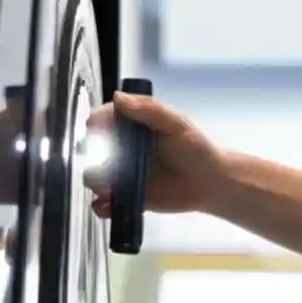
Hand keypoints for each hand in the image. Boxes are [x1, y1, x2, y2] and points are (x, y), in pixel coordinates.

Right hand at [83, 92, 229, 216]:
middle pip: (92, 149)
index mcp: (132, 126)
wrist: (211, 184)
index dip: (95, 124)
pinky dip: (101, 205)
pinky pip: (104, 202)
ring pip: (94, 176)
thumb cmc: (196, 149)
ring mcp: (122, 173)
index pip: (103, 120)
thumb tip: (119, 97)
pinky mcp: (126, 196)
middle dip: (91, 157)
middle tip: (104, 163)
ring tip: (109, 187)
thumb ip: (148, 109)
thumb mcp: (175, 124)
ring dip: (96, 182)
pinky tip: (109, 204)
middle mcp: (122, 149)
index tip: (95, 131)